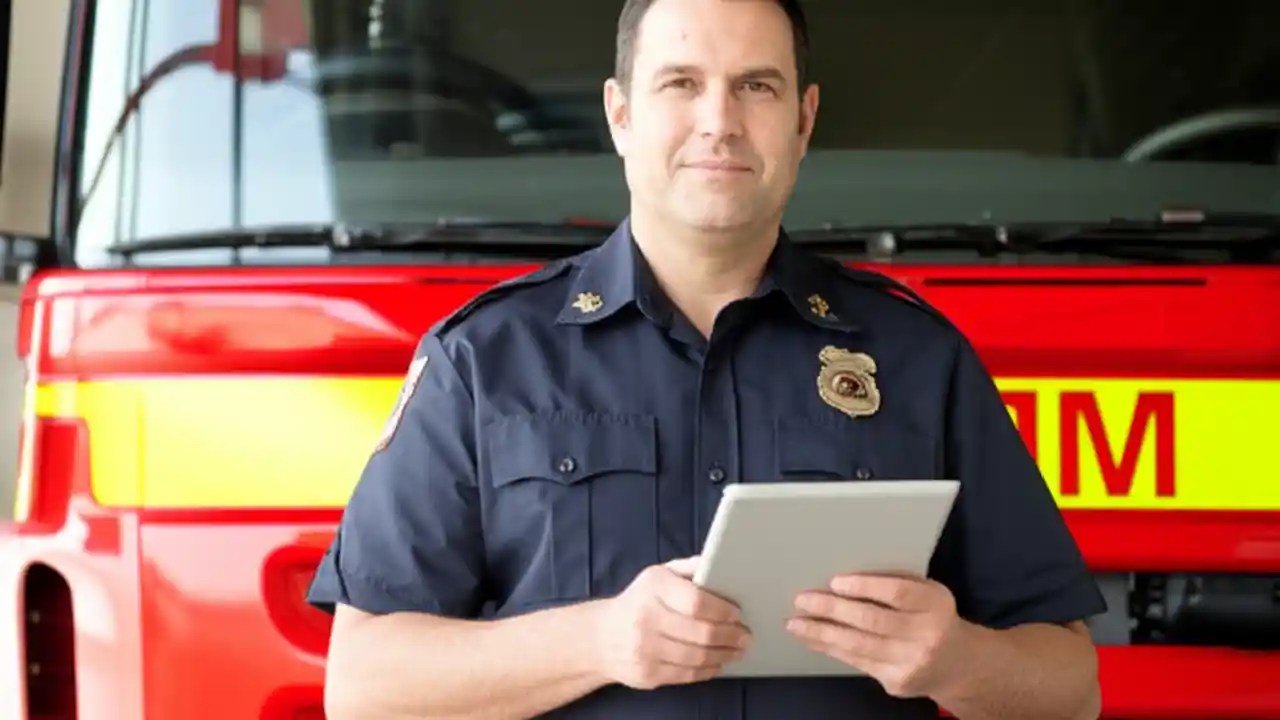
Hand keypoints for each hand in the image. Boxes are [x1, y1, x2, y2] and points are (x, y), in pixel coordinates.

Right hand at [592, 556, 751, 689]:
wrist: (601, 637)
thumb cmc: (640, 601)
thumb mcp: (658, 575)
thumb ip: (689, 568)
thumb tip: (719, 563)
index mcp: (654, 588)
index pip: (696, 602)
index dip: (722, 610)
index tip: (738, 614)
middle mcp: (646, 619)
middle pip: (701, 633)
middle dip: (730, 636)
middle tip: (746, 636)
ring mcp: (645, 650)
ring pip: (697, 657)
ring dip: (724, 655)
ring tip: (738, 650)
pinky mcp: (647, 674)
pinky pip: (687, 675)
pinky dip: (708, 670)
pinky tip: (718, 663)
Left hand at [786, 574, 972, 698]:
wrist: (957, 664)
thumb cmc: (931, 617)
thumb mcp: (926, 594)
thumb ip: (896, 584)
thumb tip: (841, 578)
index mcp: (933, 604)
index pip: (897, 593)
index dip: (864, 587)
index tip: (835, 581)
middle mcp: (925, 635)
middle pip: (871, 620)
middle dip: (832, 609)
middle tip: (802, 600)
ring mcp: (910, 662)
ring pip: (858, 645)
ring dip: (821, 632)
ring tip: (794, 623)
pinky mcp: (896, 682)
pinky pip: (856, 662)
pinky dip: (830, 648)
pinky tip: (812, 639)